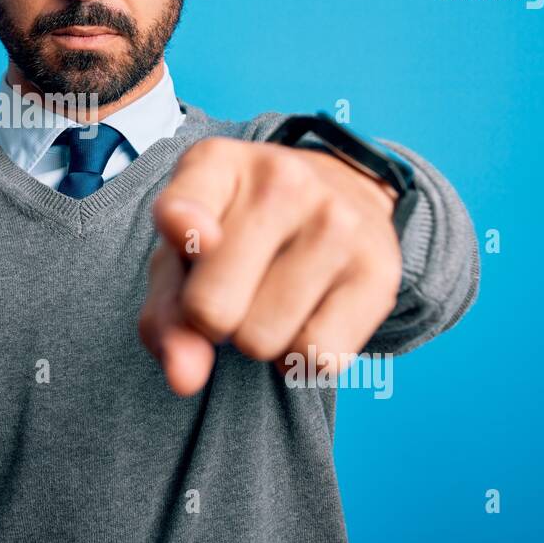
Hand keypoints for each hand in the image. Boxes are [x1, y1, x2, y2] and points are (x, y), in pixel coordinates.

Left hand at [138, 137, 402, 395]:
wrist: (343, 197)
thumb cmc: (236, 237)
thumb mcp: (182, 259)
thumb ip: (165, 317)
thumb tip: (186, 379)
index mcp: (216, 163)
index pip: (183, 207)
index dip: (181, 227)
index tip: (194, 237)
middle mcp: (281, 179)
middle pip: (211, 310)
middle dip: (211, 322)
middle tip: (232, 289)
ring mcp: (336, 221)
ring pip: (261, 341)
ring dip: (257, 340)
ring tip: (272, 296)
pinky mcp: (378, 270)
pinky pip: (315, 358)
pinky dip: (300, 357)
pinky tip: (306, 316)